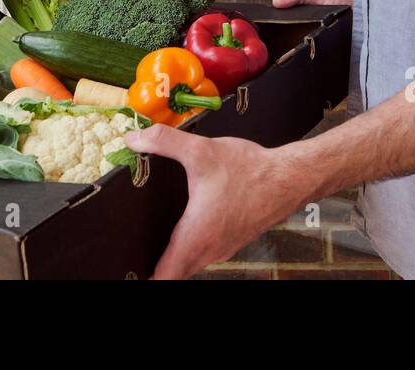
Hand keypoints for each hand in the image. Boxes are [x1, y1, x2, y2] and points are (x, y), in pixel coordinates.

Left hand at [124, 125, 302, 279]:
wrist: (289, 178)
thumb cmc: (249, 170)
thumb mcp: (201, 151)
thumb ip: (163, 142)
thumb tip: (133, 138)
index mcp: (196, 236)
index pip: (163, 275)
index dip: (141, 274)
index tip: (125, 264)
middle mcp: (208, 250)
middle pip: (173, 271)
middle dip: (152, 263)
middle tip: (130, 247)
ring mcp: (222, 248)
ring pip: (189, 262)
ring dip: (172, 256)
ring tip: (150, 238)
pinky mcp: (231, 241)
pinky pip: (203, 253)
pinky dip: (189, 247)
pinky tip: (183, 224)